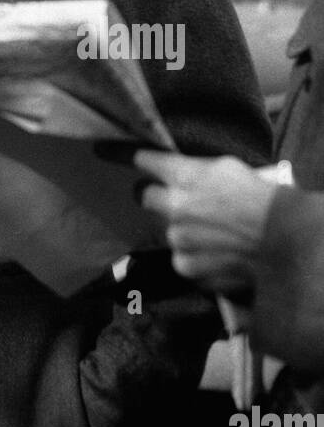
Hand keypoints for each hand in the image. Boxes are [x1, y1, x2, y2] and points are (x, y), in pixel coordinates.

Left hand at [134, 150, 276, 297]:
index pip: (144, 162)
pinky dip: (192, 256)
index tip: (146, 164)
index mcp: (181, 176)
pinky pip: (180, 257)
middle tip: (179, 201)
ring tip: (209, 233)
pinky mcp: (185, 265)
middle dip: (159, 197)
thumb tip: (181, 170)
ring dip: (181, 230)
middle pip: (146, 197)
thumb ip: (196, 170)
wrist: (282, 239)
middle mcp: (172, 205)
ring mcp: (177, 238)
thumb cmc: (260, 198)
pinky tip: (213, 253)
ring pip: (166, 229)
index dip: (145, 162)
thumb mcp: (227, 167)